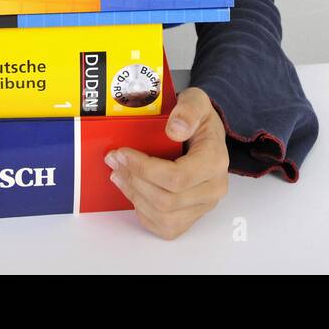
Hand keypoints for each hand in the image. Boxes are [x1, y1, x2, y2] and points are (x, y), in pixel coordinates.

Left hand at [103, 86, 229, 239]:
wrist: (205, 132)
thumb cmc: (198, 118)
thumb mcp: (196, 101)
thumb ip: (188, 110)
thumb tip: (174, 130)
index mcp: (215, 161)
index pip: (177, 178)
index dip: (143, 169)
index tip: (122, 153)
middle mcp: (213, 189)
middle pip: (166, 200)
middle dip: (133, 181)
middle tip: (114, 161)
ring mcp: (203, 206)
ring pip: (164, 217)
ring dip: (134, 197)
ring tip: (119, 175)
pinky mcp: (192, 216)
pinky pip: (165, 227)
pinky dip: (143, 213)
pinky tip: (133, 191)